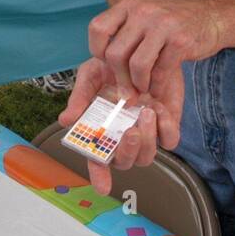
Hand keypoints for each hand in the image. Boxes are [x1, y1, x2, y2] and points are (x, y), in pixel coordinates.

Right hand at [58, 58, 169, 195]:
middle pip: (125, 162)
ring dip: (146, 140)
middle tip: (130, 130)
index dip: (99, 177)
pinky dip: (166, 130)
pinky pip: (170, 140)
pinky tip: (160, 110)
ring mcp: (146, 133)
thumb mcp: (91, 76)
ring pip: (147, 156)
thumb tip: (65, 120)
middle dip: (127, 151)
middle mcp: (123, 137)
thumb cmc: (111, 65)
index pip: (97, 161)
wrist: (144, 48)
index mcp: (101, 131)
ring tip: (146, 111)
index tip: (103, 187)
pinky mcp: (167, 125)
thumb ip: (80, 98)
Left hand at [86, 0, 225, 151]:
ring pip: (136, 65)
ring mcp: (162, 24)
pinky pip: (160, 71)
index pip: (98, 29)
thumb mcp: (145, 17)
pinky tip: (159, 88)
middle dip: (120, 79)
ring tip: (144, 89)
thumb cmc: (174, 24)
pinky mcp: (180, 40)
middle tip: (127, 91)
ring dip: (138, 85)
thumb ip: (125, 34)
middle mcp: (143, 11)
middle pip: (115, 53)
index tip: (108, 64)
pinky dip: (157, 86)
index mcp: (129, 5)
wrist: (213, 17)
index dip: (97, 51)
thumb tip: (105, 67)